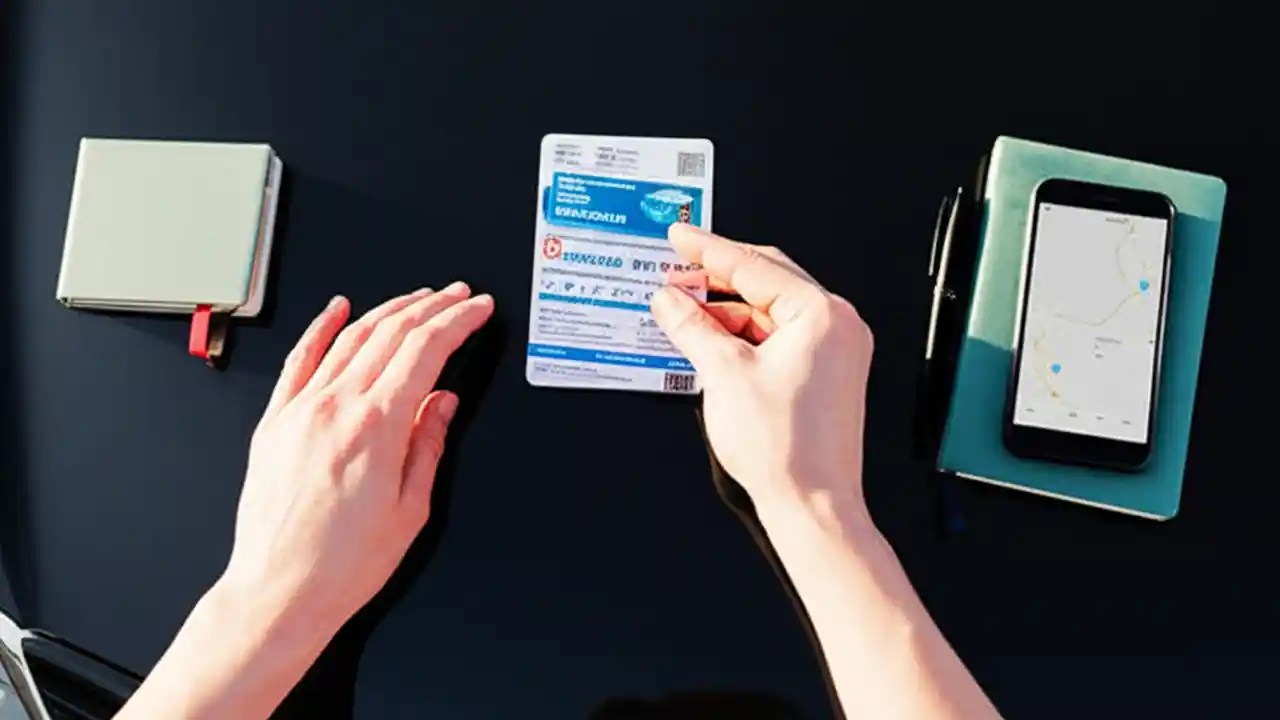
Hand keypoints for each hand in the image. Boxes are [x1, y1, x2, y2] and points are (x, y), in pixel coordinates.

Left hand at [222, 282, 493, 637]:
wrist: (280, 590)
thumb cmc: (342, 563)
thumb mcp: (410, 508)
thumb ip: (429, 445)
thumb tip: (443, 404)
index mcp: (377, 427)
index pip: (426, 350)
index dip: (457, 322)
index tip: (475, 309)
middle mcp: (336, 408)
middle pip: (391, 333)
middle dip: (431, 307)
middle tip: (455, 295)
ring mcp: (301, 410)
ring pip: (350, 337)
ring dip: (388, 309)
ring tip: (415, 298)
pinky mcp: (275, 421)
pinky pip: (300, 359)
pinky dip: (321, 327)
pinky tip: (337, 309)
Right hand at [650, 224, 873, 519]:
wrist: (813, 504)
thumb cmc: (786, 450)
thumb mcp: (723, 374)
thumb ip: (692, 326)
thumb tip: (670, 299)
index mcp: (821, 314)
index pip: (754, 265)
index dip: (708, 249)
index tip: (679, 237)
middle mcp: (837, 325)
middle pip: (767, 281)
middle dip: (716, 279)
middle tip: (674, 274)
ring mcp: (836, 349)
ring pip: (771, 311)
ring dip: (727, 311)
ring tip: (683, 314)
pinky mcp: (826, 372)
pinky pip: (780, 337)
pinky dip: (744, 336)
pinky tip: (711, 340)